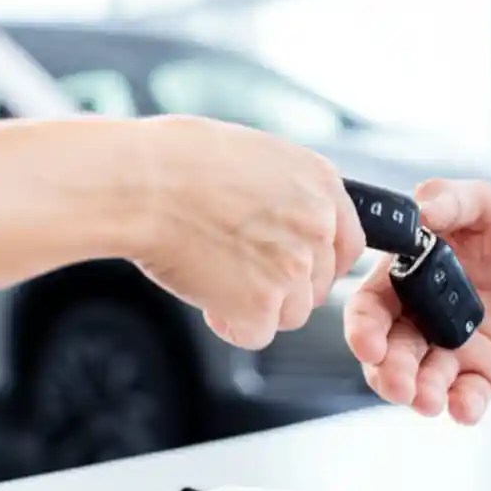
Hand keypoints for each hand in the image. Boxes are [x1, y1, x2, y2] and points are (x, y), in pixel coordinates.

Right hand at [133, 115, 365, 349]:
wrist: (142, 184)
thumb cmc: (177, 161)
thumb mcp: (254, 156)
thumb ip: (286, 191)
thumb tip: (284, 217)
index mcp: (320, 183)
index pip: (347, 243)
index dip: (317, 262)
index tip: (293, 266)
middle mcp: (316, 226)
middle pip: (318, 284)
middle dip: (282, 286)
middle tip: (238, 270)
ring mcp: (292, 268)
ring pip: (292, 314)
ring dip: (258, 307)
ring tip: (216, 278)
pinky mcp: (261, 304)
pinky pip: (257, 335)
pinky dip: (231, 326)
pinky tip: (207, 299)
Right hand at [344, 179, 490, 424]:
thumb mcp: (486, 202)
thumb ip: (451, 199)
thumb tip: (421, 209)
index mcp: (406, 279)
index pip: (370, 308)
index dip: (363, 329)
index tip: (368, 345)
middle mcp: (419, 320)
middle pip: (389, 354)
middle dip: (388, 373)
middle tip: (400, 385)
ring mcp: (450, 350)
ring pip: (422, 381)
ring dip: (420, 394)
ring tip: (429, 402)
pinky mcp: (483, 373)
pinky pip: (467, 396)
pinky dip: (463, 407)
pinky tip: (464, 409)